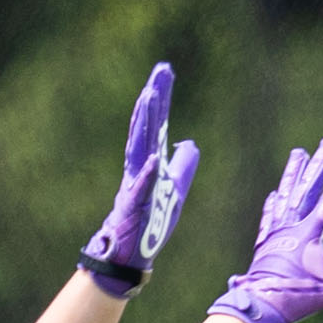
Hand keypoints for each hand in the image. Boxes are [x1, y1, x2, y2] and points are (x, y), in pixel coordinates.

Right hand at [80, 64, 201, 295]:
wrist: (131, 251)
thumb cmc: (150, 221)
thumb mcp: (175, 190)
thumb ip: (182, 166)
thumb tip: (190, 143)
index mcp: (150, 161)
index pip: (157, 124)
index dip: (161, 98)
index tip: (166, 71)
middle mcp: (140, 167)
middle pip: (148, 128)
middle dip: (154, 99)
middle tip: (161, 71)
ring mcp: (136, 184)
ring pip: (141, 148)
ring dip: (145, 124)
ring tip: (150, 98)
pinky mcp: (135, 207)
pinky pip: (143, 189)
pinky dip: (149, 175)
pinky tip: (155, 159)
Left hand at [208, 138, 322, 322]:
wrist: (262, 305)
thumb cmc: (300, 297)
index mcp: (311, 232)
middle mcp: (293, 226)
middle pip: (309, 188)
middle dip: (321, 164)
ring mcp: (278, 233)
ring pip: (288, 195)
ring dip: (294, 173)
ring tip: (299, 153)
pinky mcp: (266, 243)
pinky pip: (271, 216)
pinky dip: (274, 203)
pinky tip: (275, 193)